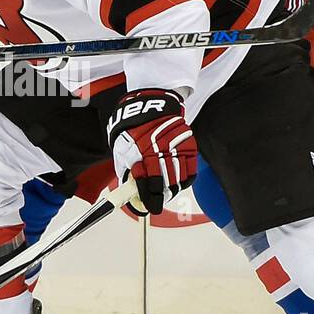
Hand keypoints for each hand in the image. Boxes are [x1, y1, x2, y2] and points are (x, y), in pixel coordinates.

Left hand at [106, 88, 197, 215]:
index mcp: (141, 151)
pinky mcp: (189, 144)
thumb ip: (126, 171)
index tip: (151, 207)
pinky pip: (191, 171)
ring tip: (166, 190)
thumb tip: (131, 193)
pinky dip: (185, 180)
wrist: (149, 106)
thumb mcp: (122, 150)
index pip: (148, 182)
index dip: (150, 198)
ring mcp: (177, 147)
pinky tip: (178, 181)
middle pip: (166, 183)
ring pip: (179, 179)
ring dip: (172, 189)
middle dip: (161, 196)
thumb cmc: (133, 130)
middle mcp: (161, 149)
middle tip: (158, 200)